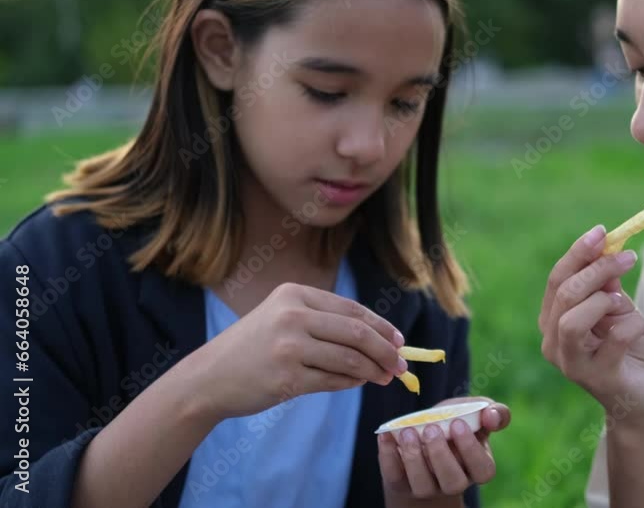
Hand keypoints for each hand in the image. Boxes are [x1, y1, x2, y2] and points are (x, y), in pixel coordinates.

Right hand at [181, 282, 407, 420]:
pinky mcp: (287, 378)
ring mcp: (289, 347)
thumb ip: (324, 322)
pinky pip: (333, 381)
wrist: (209, 377)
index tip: (399, 340)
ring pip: (349, 359)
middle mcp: (292, 316)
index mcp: (294, 294)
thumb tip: (379, 339)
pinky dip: (351, 383)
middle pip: (356, 333)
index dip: (381, 326)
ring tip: (385, 377)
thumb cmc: (252, 348)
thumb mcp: (282, 317)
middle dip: (385, 350)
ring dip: (373, 370)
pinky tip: (358, 383)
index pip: (351, 309)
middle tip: (401, 364)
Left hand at [378, 397, 510, 503]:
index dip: (471, 449)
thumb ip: (492, 411)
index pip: (483, 469)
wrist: (425, 441)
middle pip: (453, 482)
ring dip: (414, 457)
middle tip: (432, 429)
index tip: (458, 424)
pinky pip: (394, 475)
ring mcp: (427, 487)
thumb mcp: (474, 414)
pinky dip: (388, 455)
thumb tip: (491, 415)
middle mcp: (454, 482)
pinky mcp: (401, 484)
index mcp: (478, 467)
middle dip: (441, 455)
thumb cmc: (455, 425)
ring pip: (423, 484)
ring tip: (408, 431)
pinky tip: (387, 435)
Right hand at [539, 225, 643, 427]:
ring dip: (604, 300)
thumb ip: (606, 284)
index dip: (578, 252)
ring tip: (624, 302)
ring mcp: (573, 365)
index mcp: (553, 321)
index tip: (603, 232)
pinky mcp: (600, 380)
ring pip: (572, 321)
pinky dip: (632, 324)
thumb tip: (605, 249)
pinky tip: (639, 327)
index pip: (556, 279)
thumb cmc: (628, 349)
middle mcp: (554, 344)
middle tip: (628, 257)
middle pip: (564, 295)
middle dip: (598, 269)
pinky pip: (614, 340)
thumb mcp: (617, 309)